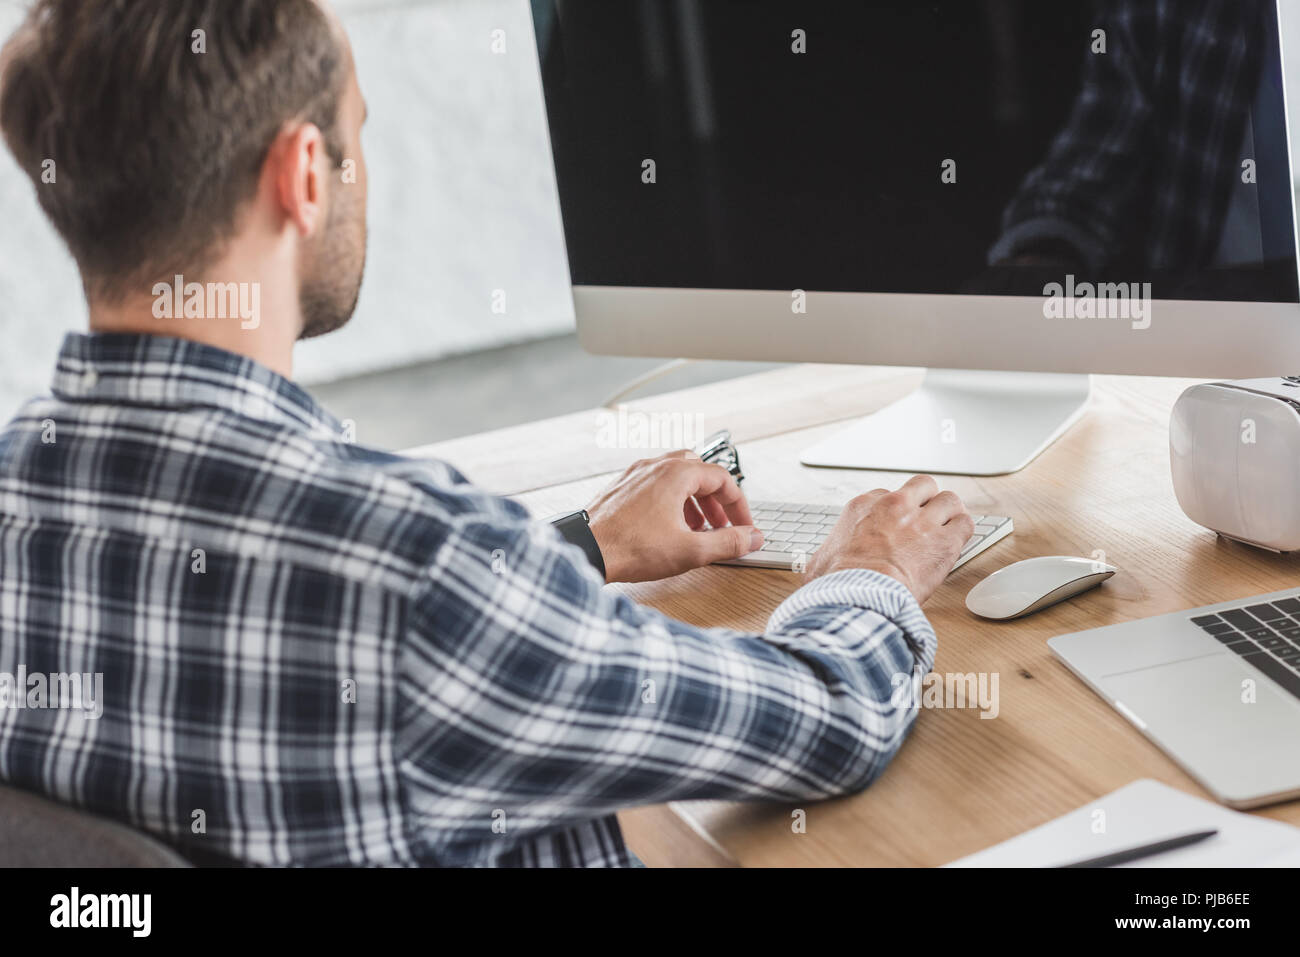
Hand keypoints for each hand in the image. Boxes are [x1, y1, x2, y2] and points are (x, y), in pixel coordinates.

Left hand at [586, 450, 761, 582]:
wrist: (585, 550)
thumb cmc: (630, 548)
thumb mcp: (690, 550)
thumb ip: (728, 543)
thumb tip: (752, 538)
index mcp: (675, 473)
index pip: (722, 478)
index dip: (738, 505)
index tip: (744, 526)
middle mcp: (654, 466)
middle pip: (699, 472)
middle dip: (715, 500)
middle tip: (723, 525)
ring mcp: (635, 475)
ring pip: (676, 477)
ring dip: (694, 500)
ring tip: (698, 528)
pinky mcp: (621, 488)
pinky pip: (654, 485)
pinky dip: (671, 501)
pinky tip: (669, 527)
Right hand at [803, 475, 973, 604]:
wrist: (861, 595)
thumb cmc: (838, 582)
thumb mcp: (819, 562)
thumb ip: (824, 557)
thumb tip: (815, 569)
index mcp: (863, 507)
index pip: (888, 495)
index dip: (896, 512)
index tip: (897, 527)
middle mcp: (895, 506)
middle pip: (923, 486)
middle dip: (927, 500)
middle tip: (928, 518)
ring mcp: (922, 521)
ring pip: (949, 499)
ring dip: (949, 513)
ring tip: (947, 527)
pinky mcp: (945, 541)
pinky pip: (965, 523)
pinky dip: (963, 531)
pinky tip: (957, 541)